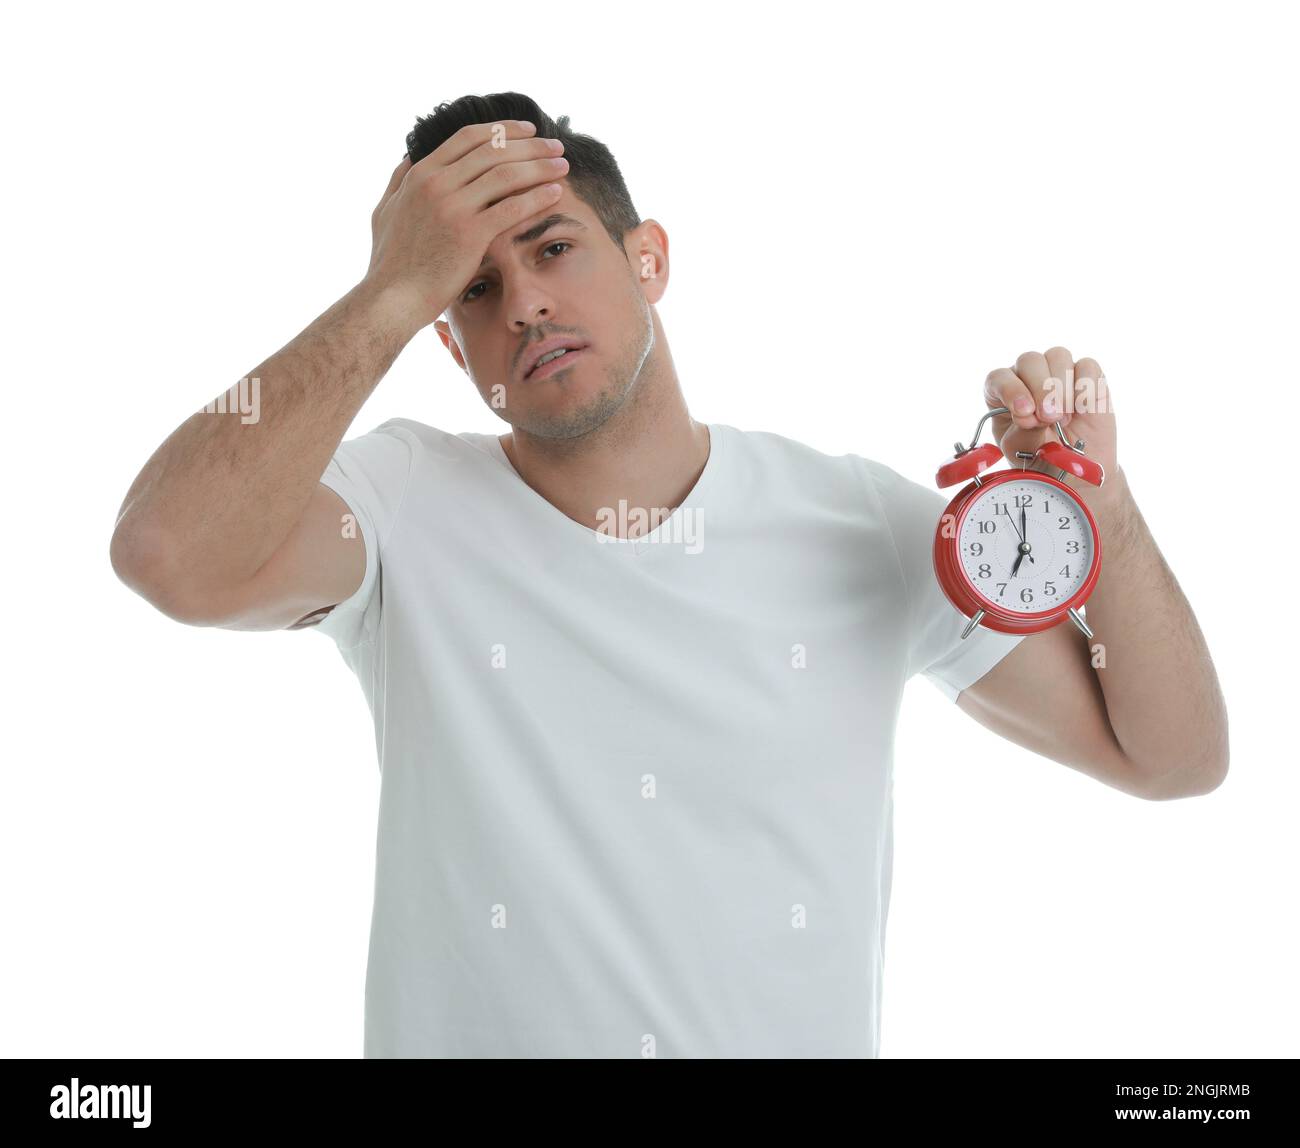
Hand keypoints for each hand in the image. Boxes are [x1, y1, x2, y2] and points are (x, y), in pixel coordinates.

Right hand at [362, 120, 568, 332]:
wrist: (391, 298)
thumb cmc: (389, 263)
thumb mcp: (385, 211)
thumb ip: (399, 181)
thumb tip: (410, 159)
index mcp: (420, 173)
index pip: (468, 137)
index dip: (503, 130)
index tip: (528, 131)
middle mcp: (437, 183)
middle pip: (494, 150)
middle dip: (530, 144)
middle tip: (556, 145)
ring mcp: (454, 207)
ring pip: (506, 174)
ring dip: (540, 165)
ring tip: (563, 164)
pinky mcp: (470, 234)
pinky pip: (512, 207)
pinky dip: (537, 197)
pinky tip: (555, 193)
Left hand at [983, 347, 1117, 479]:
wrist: (1073, 470)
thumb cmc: (1039, 457)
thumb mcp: (1022, 449)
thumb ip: (1023, 430)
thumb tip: (1033, 412)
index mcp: (1002, 392)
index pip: (999, 377)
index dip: (1011, 391)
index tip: (1025, 412)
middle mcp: (1027, 376)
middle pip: (1029, 360)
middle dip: (1040, 388)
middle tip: (1049, 418)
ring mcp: (1057, 371)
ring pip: (1057, 356)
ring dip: (1061, 388)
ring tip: (1063, 418)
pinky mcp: (1087, 375)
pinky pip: (1087, 365)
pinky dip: (1086, 387)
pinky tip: (1082, 410)